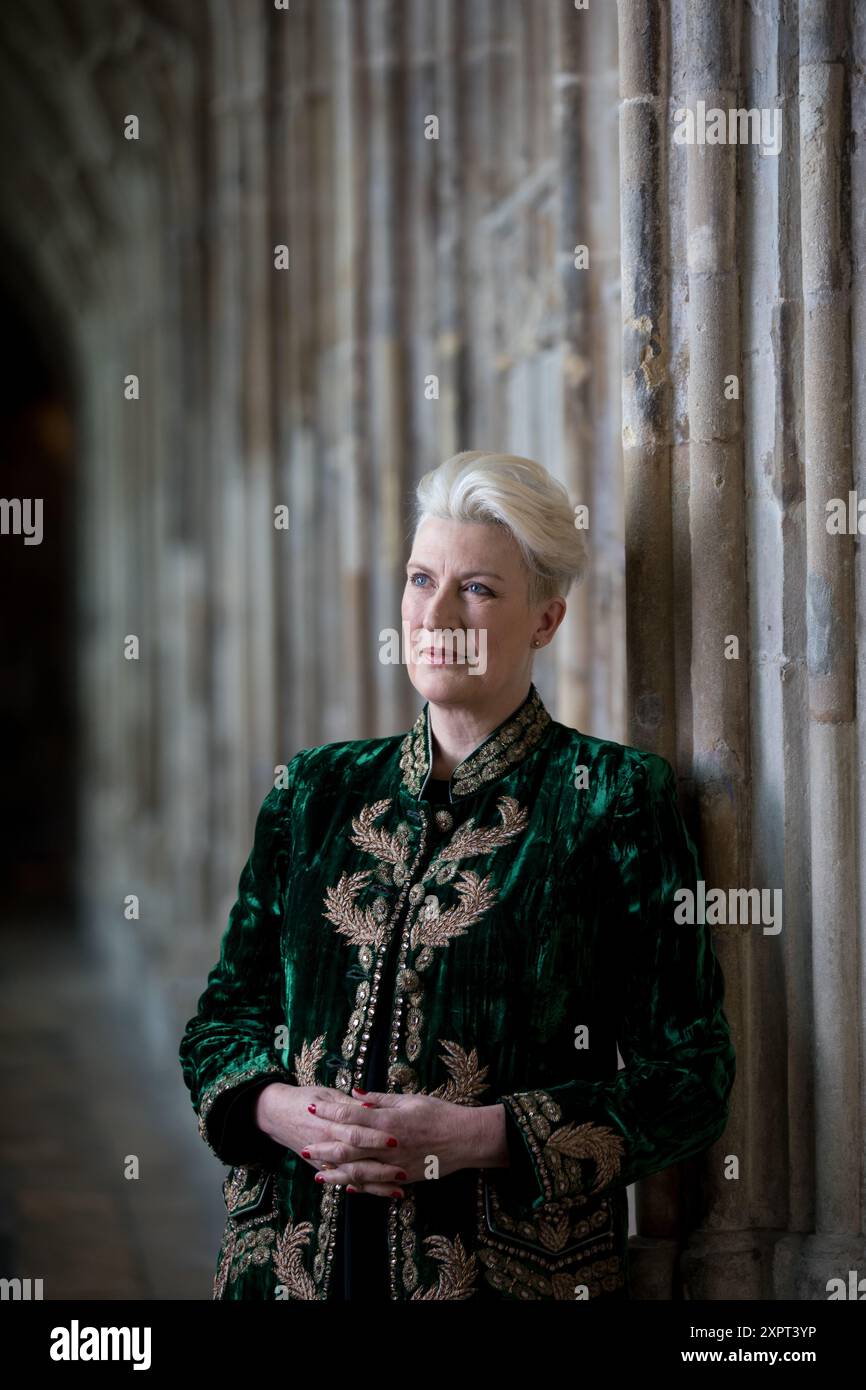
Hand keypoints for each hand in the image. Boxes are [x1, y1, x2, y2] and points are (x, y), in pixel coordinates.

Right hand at [254, 1082, 408, 1197]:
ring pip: (353, 1175)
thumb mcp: (327, 1094)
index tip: (396, 1138)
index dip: (375, 1135)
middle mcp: (327, 1144)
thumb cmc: (305, 1098)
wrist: (275, 1114)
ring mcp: (325, 1160)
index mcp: (329, 1122)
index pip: (356, 1130)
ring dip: (376, 1183)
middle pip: (357, 1158)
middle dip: (380, 1166)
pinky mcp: (324, 1169)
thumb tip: (372, 1107)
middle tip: (404, 1169)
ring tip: (399, 1188)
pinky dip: (364, 1189)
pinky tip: (381, 1193)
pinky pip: (346, 1182)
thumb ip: (350, 1104)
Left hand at [306, 1087, 508, 1196]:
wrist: (465, 1139)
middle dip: (324, 1147)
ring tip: (317, 1173)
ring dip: (335, 1172)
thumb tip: (356, 1093)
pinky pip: (375, 1184)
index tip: (312, 1107)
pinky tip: (346, 1186)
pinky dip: (358, 1185)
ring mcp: (394, 1164)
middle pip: (347, 1147)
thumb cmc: (439, 1113)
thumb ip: (381, 1099)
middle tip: (304, 1147)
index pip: (350, 1115)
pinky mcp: (402, 1178)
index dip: (329, 1111)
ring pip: (358, 1171)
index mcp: (388, 1121)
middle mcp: (387, 1145)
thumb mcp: (410, 1099)